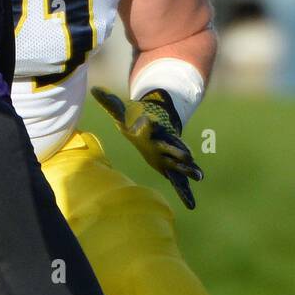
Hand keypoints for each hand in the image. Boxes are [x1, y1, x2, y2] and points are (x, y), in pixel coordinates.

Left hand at [91, 85, 202, 209]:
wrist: (156, 127)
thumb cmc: (136, 123)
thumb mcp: (122, 115)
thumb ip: (110, 104)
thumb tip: (94, 89)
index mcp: (151, 131)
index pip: (147, 127)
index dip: (146, 126)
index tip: (147, 123)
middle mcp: (163, 143)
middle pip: (171, 147)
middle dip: (178, 151)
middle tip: (187, 154)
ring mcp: (170, 156)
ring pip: (181, 164)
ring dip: (189, 170)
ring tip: (199, 176)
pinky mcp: (172, 167)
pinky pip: (179, 182)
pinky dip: (185, 192)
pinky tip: (191, 205)